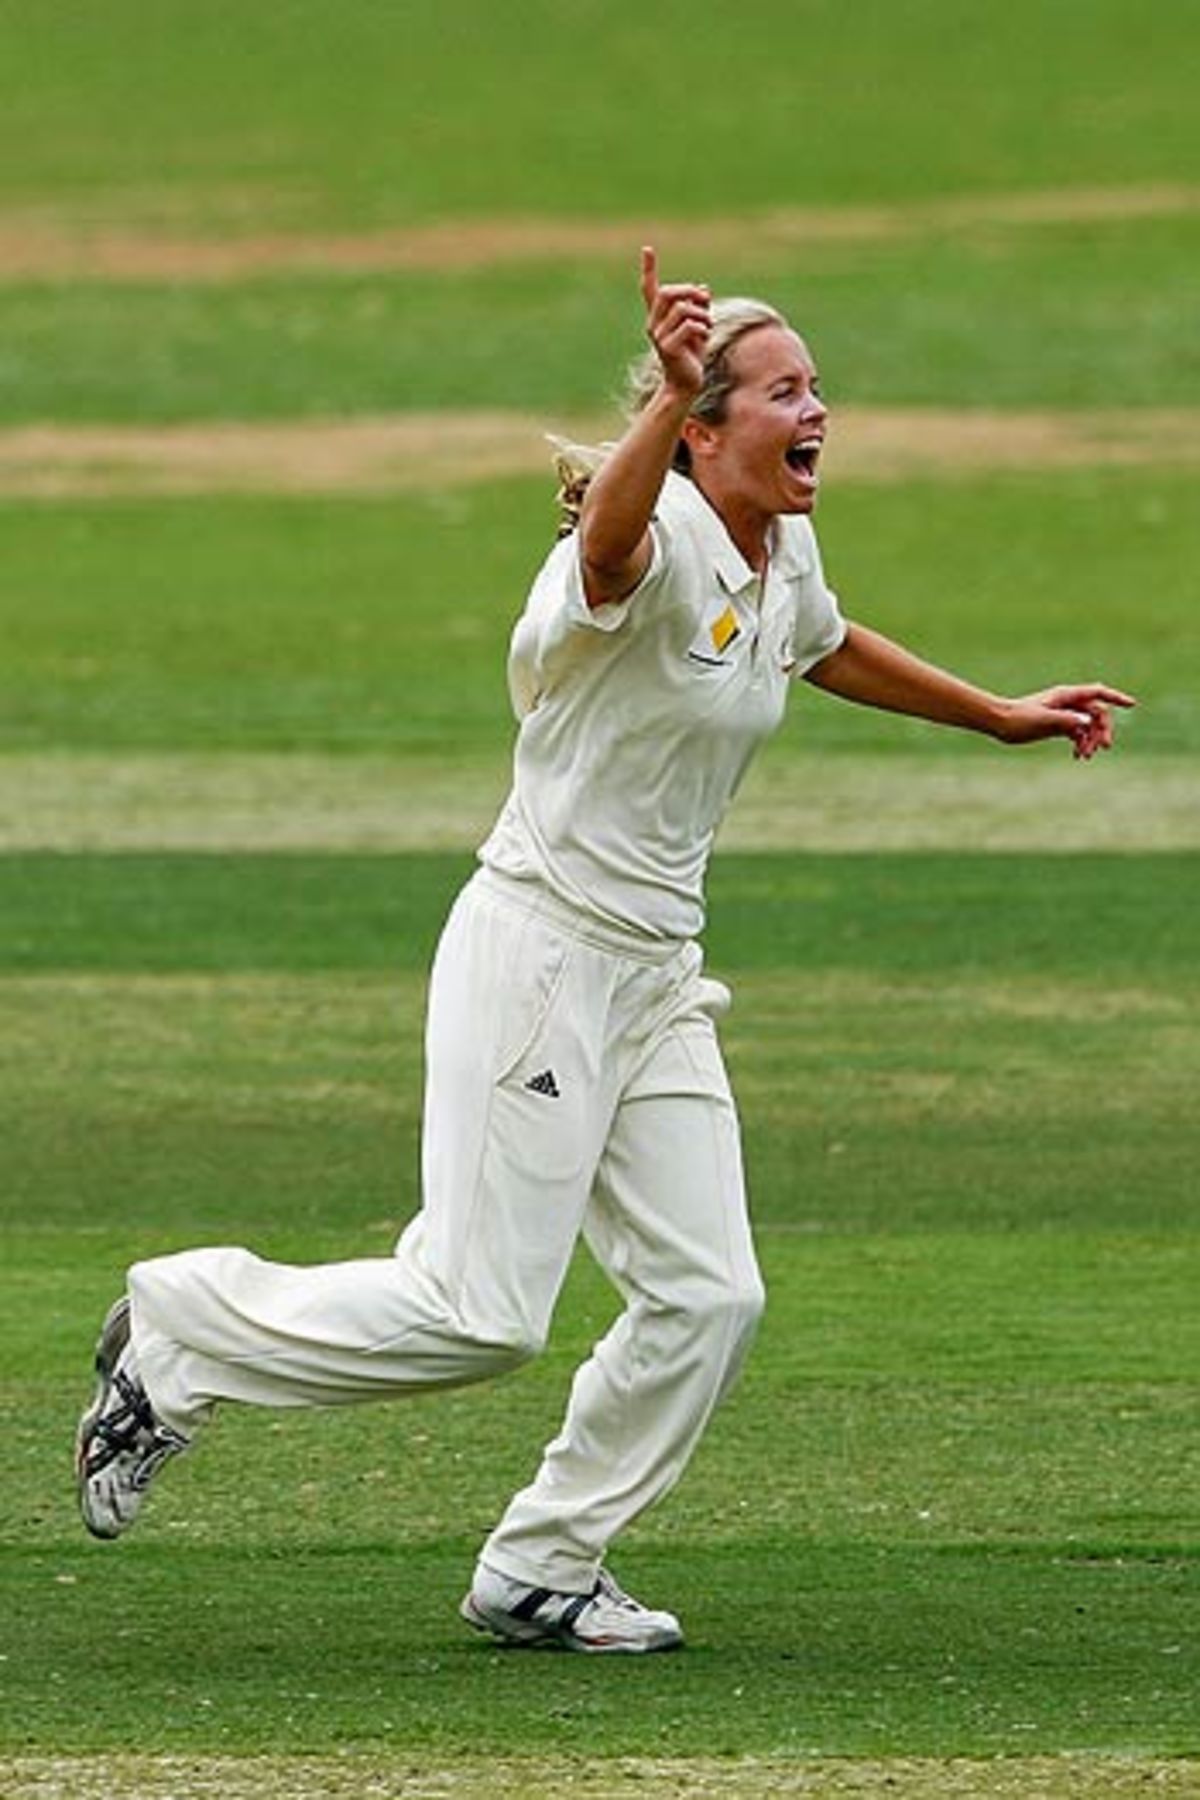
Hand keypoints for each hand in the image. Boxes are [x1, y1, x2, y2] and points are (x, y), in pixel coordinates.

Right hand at [640, 245, 710, 401]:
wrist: (686, 385)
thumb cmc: (692, 355)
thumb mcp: (699, 326)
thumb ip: (700, 307)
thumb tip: (704, 288)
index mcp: (658, 317)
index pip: (649, 289)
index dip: (649, 269)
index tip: (647, 249)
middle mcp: (653, 324)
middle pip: (670, 293)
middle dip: (691, 292)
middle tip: (706, 303)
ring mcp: (658, 336)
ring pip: (684, 308)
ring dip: (702, 314)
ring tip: (708, 326)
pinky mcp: (668, 348)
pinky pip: (690, 326)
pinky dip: (703, 328)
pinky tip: (705, 337)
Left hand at [996, 683, 1136, 759]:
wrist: (999, 723)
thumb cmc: (1018, 718)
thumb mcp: (1043, 720)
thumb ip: (1066, 720)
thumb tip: (1088, 722)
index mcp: (1066, 695)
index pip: (1097, 693)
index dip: (1116, 698)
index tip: (1132, 704)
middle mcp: (1067, 703)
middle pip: (1097, 713)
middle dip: (1103, 730)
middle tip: (1103, 748)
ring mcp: (1063, 714)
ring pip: (1088, 725)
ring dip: (1091, 740)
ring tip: (1085, 756)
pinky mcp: (1058, 725)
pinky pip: (1077, 733)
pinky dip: (1081, 743)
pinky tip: (1077, 756)